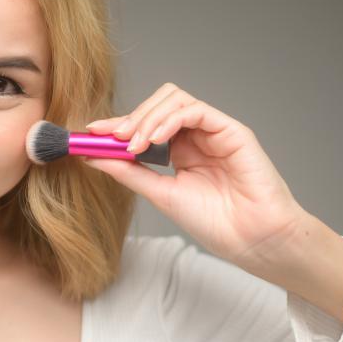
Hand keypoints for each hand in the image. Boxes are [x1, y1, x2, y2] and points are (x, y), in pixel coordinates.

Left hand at [83, 83, 307, 267]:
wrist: (252, 241)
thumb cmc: (214, 223)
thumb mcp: (160, 194)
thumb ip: (129, 172)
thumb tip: (93, 156)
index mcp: (180, 150)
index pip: (145, 124)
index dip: (117, 124)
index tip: (90, 132)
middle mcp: (196, 136)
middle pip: (158, 104)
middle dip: (130, 117)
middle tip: (111, 137)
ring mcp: (214, 131)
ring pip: (174, 100)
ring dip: (147, 118)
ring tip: (133, 143)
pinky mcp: (232, 130)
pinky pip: (195, 110)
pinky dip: (169, 120)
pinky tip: (154, 140)